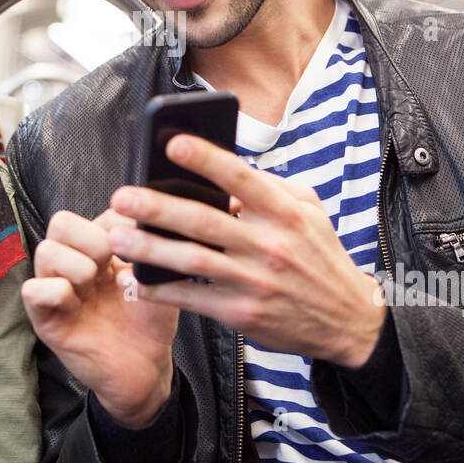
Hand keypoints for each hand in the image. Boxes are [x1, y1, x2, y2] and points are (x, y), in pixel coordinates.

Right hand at [21, 207, 177, 426]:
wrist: (147, 368)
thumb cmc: (150, 320)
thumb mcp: (156, 273)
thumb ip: (145, 241)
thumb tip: (137, 213)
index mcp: (95, 249)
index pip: (91, 210)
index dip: (113, 224)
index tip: (134, 247)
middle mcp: (71, 264)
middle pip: (59, 222)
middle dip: (91, 239)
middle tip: (111, 264)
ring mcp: (55, 290)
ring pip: (45, 251)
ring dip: (78, 266)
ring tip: (96, 288)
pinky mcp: (45, 320)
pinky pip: (32, 290)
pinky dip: (57, 291)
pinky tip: (78, 304)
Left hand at [106, 133, 385, 366]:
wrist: (347, 321)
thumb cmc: (320, 257)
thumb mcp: (310, 212)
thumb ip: (271, 188)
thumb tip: (226, 170)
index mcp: (284, 212)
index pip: (240, 177)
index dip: (205, 158)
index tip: (170, 142)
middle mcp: (269, 245)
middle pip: (204, 220)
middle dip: (157, 207)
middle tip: (122, 196)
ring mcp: (255, 281)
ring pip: (191, 260)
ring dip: (149, 249)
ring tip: (117, 237)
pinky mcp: (242, 313)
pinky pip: (192, 299)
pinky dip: (159, 291)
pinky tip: (134, 282)